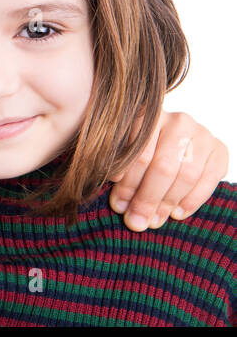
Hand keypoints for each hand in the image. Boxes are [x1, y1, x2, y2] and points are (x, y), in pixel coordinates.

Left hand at [109, 111, 228, 230]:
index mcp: (149, 115)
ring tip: (154, 220)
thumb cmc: (142, 148)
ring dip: (168, 203)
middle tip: (136, 221)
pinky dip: (192, 201)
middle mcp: (178, 121)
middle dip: (147, 198)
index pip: (138, 154)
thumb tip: (120, 205)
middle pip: (163, 167)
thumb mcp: (125, 149)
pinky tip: (177, 214)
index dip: (128, 183)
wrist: (176, 140)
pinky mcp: (219, 149)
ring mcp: (201, 134)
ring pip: (186, 175)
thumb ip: (121, 169)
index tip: (118, 205)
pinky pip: (208, 180)